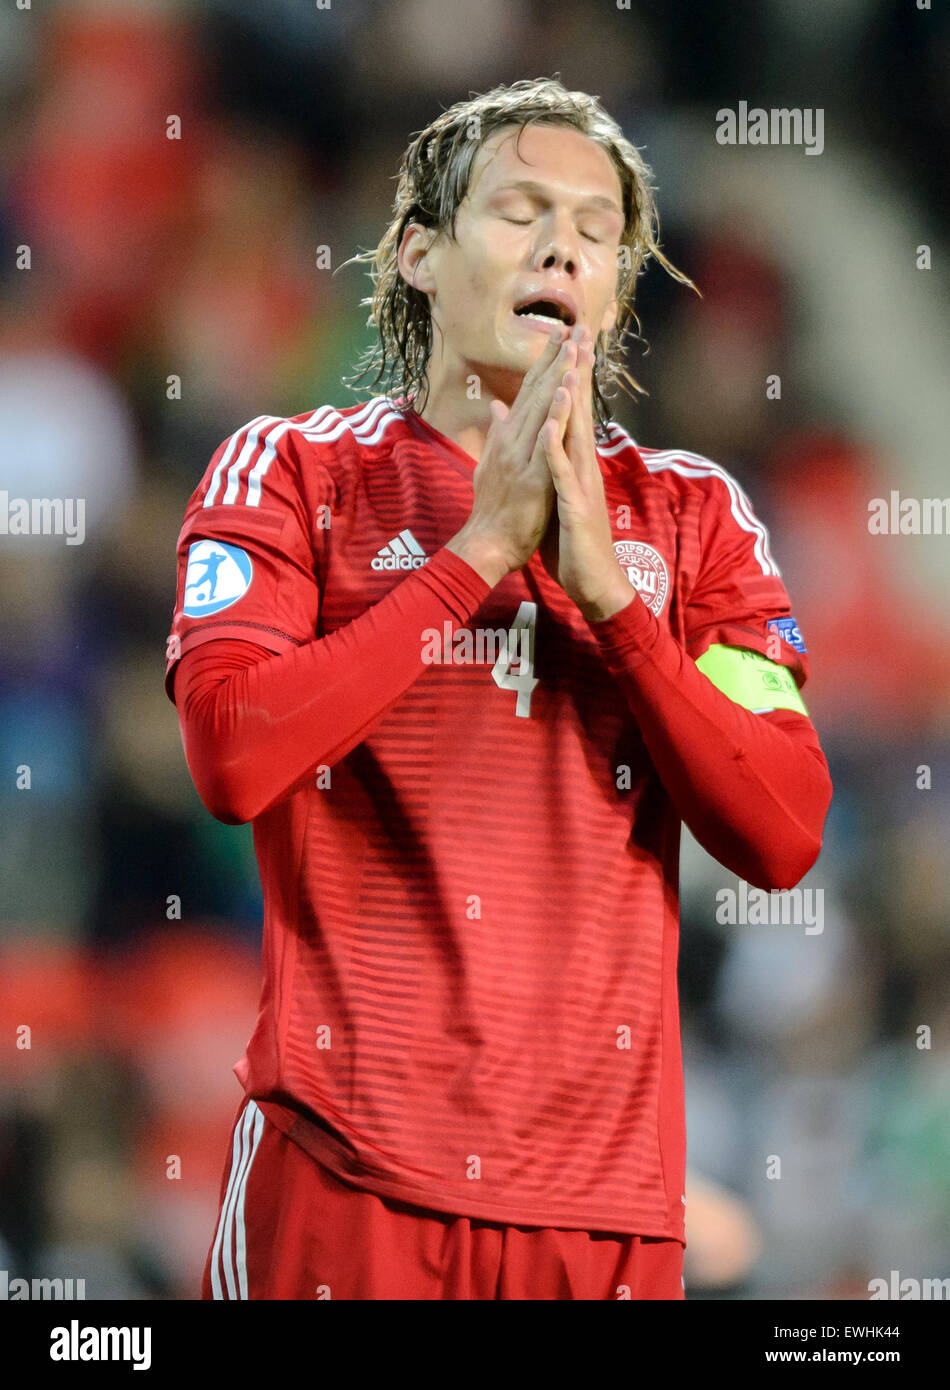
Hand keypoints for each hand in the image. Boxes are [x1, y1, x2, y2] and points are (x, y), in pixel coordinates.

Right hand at [446, 326, 577, 584]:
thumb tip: (496, 406)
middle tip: (575, 327)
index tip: (561, 335)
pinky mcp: (531, 476)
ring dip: (559, 375)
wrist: (487, 544)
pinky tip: (565, 393)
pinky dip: (555, 415)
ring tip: (573, 346)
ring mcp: (521, 456)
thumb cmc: (493, 510)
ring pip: (542, 408)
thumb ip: (495, 432)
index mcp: (508, 438)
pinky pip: (546, 441)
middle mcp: (513, 440)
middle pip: (538, 391)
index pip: (530, 392)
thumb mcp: (490, 464)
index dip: (546, 362)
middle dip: (557, 358)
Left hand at [539, 328, 636, 621]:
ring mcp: (581, 484)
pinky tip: (551, 428)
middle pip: (580, 410)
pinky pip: (563, 474)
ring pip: (576, 435)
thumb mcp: (555, 495)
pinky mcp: (576, 506)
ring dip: (573, 401)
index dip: (569, 372)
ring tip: (569, 365)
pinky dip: (557, 450)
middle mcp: (583, 465)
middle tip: (580, 329)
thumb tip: (541, 437)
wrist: (593, 581)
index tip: (568, 336)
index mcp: (574, 461)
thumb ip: (548, 463)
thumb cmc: (572, 540)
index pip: (572, 409)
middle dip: (578, 370)